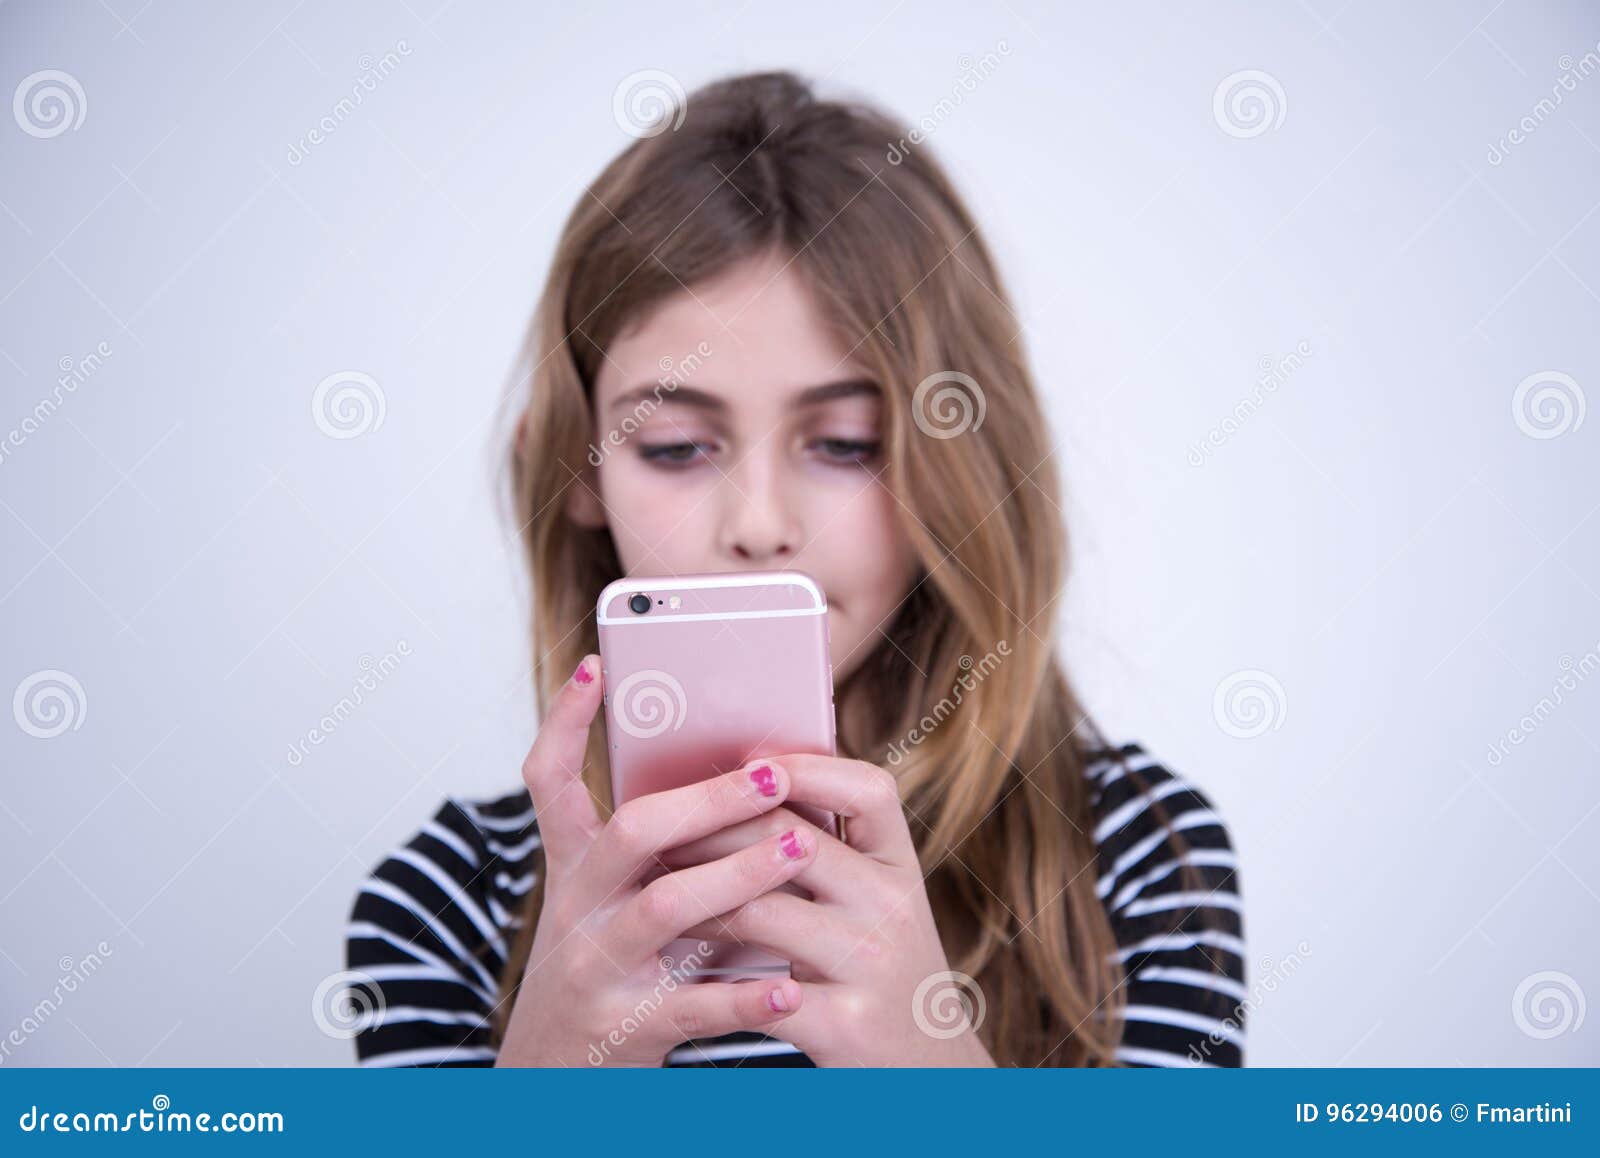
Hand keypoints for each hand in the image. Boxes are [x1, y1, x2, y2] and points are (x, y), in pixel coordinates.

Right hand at [495, 655, 816, 1066]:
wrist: (553, 1081)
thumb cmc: (606, 970)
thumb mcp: (607, 904)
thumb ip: (653, 852)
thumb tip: (740, 780)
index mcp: (573, 869)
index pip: (547, 781)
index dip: (565, 722)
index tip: (598, 666)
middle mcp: (576, 909)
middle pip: (632, 832)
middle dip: (708, 798)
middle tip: (775, 773)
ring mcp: (596, 968)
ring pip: (667, 907)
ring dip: (741, 875)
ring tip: (803, 849)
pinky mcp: (625, 1028)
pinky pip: (693, 1005)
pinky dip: (745, 996)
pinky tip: (790, 986)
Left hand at [659, 754, 995, 1065]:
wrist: (931, 1076)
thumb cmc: (882, 977)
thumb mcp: (878, 907)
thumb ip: (833, 856)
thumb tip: (747, 787)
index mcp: (901, 868)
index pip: (869, 790)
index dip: (806, 767)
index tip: (747, 764)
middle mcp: (893, 906)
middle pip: (789, 839)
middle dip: (711, 831)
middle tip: (657, 831)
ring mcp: (872, 965)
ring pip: (758, 909)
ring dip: (693, 901)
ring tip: (653, 896)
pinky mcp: (846, 1023)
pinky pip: (757, 988)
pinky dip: (710, 977)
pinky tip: (678, 970)